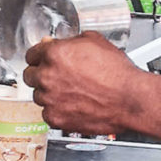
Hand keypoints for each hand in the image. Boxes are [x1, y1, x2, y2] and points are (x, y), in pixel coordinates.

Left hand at [22, 34, 160, 142]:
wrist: (130, 99)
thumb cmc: (117, 73)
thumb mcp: (94, 42)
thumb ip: (69, 41)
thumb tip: (56, 42)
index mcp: (54, 54)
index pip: (31, 54)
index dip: (39, 57)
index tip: (43, 60)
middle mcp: (47, 76)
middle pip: (30, 75)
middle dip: (41, 75)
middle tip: (58, 77)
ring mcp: (49, 99)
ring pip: (38, 95)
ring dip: (49, 93)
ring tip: (71, 92)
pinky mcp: (55, 118)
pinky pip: (47, 113)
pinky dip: (57, 110)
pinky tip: (73, 104)